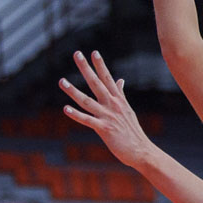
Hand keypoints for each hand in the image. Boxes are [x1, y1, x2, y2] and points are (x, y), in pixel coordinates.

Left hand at [60, 50, 153, 170]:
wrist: (140, 150)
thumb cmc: (132, 131)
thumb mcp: (127, 109)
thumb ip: (121, 94)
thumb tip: (120, 80)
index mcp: (118, 99)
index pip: (107, 78)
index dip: (100, 65)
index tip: (93, 52)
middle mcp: (112, 104)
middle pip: (96, 83)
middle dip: (86, 68)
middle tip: (77, 54)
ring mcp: (107, 116)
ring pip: (87, 100)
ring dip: (73, 91)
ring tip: (61, 81)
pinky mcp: (103, 128)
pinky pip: (87, 120)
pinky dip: (76, 114)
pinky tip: (65, 108)